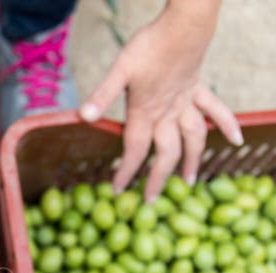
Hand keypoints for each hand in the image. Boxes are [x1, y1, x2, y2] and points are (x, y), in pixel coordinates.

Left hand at [79, 0, 241, 201]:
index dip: (126, 171)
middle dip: (157, 178)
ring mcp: (186, 103)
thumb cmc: (149, 46)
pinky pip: (216, 111)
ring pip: (193, 138)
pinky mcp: (198, 90)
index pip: (135, 149)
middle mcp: (168, 113)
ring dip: (191, 161)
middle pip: (165, 153)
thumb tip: (82, 117)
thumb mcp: (119, 71)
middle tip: (151, 200)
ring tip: (190, 181)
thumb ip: (102, 96)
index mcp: (146, 112)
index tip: (119, 190)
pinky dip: (227, 125)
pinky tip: (235, 140)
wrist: (183, 26)